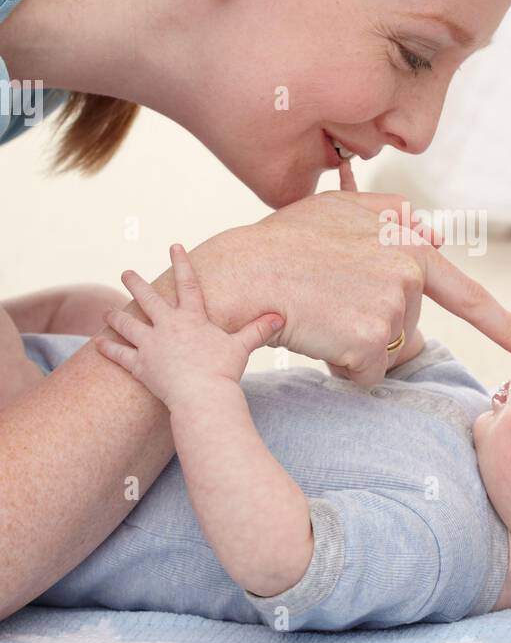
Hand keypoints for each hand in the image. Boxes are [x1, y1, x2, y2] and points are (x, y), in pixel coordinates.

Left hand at [93, 244, 283, 409]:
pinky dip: (108, 349)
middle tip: (125, 271)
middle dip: (136, 282)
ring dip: (116, 316)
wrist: (202, 397)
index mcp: (192, 318)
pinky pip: (119, 355)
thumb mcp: (242, 348)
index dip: (182, 262)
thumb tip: (280, 317)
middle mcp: (167, 326)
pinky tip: (97, 343)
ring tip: (106, 311)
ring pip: (128, 324)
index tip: (174, 245)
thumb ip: (258, 330)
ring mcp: (150, 345)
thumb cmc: (223, 372)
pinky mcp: (140, 366)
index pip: (188, 283)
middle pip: (148, 298)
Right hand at [127, 176, 510, 390]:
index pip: (466, 291)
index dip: (507, 327)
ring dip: (353, 349)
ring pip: (388, 353)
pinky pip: (367, 373)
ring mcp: (395, 294)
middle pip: (410, 329)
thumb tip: (431, 240)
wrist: (235, 274)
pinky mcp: (374, 331)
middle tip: (324, 306)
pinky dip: (341, 368)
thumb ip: (386, 222)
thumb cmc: (274, 246)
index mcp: (405, 232)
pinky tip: (315, 336)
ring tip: (315, 315)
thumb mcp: (335, 211)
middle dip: (373, 332)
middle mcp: (410, 258)